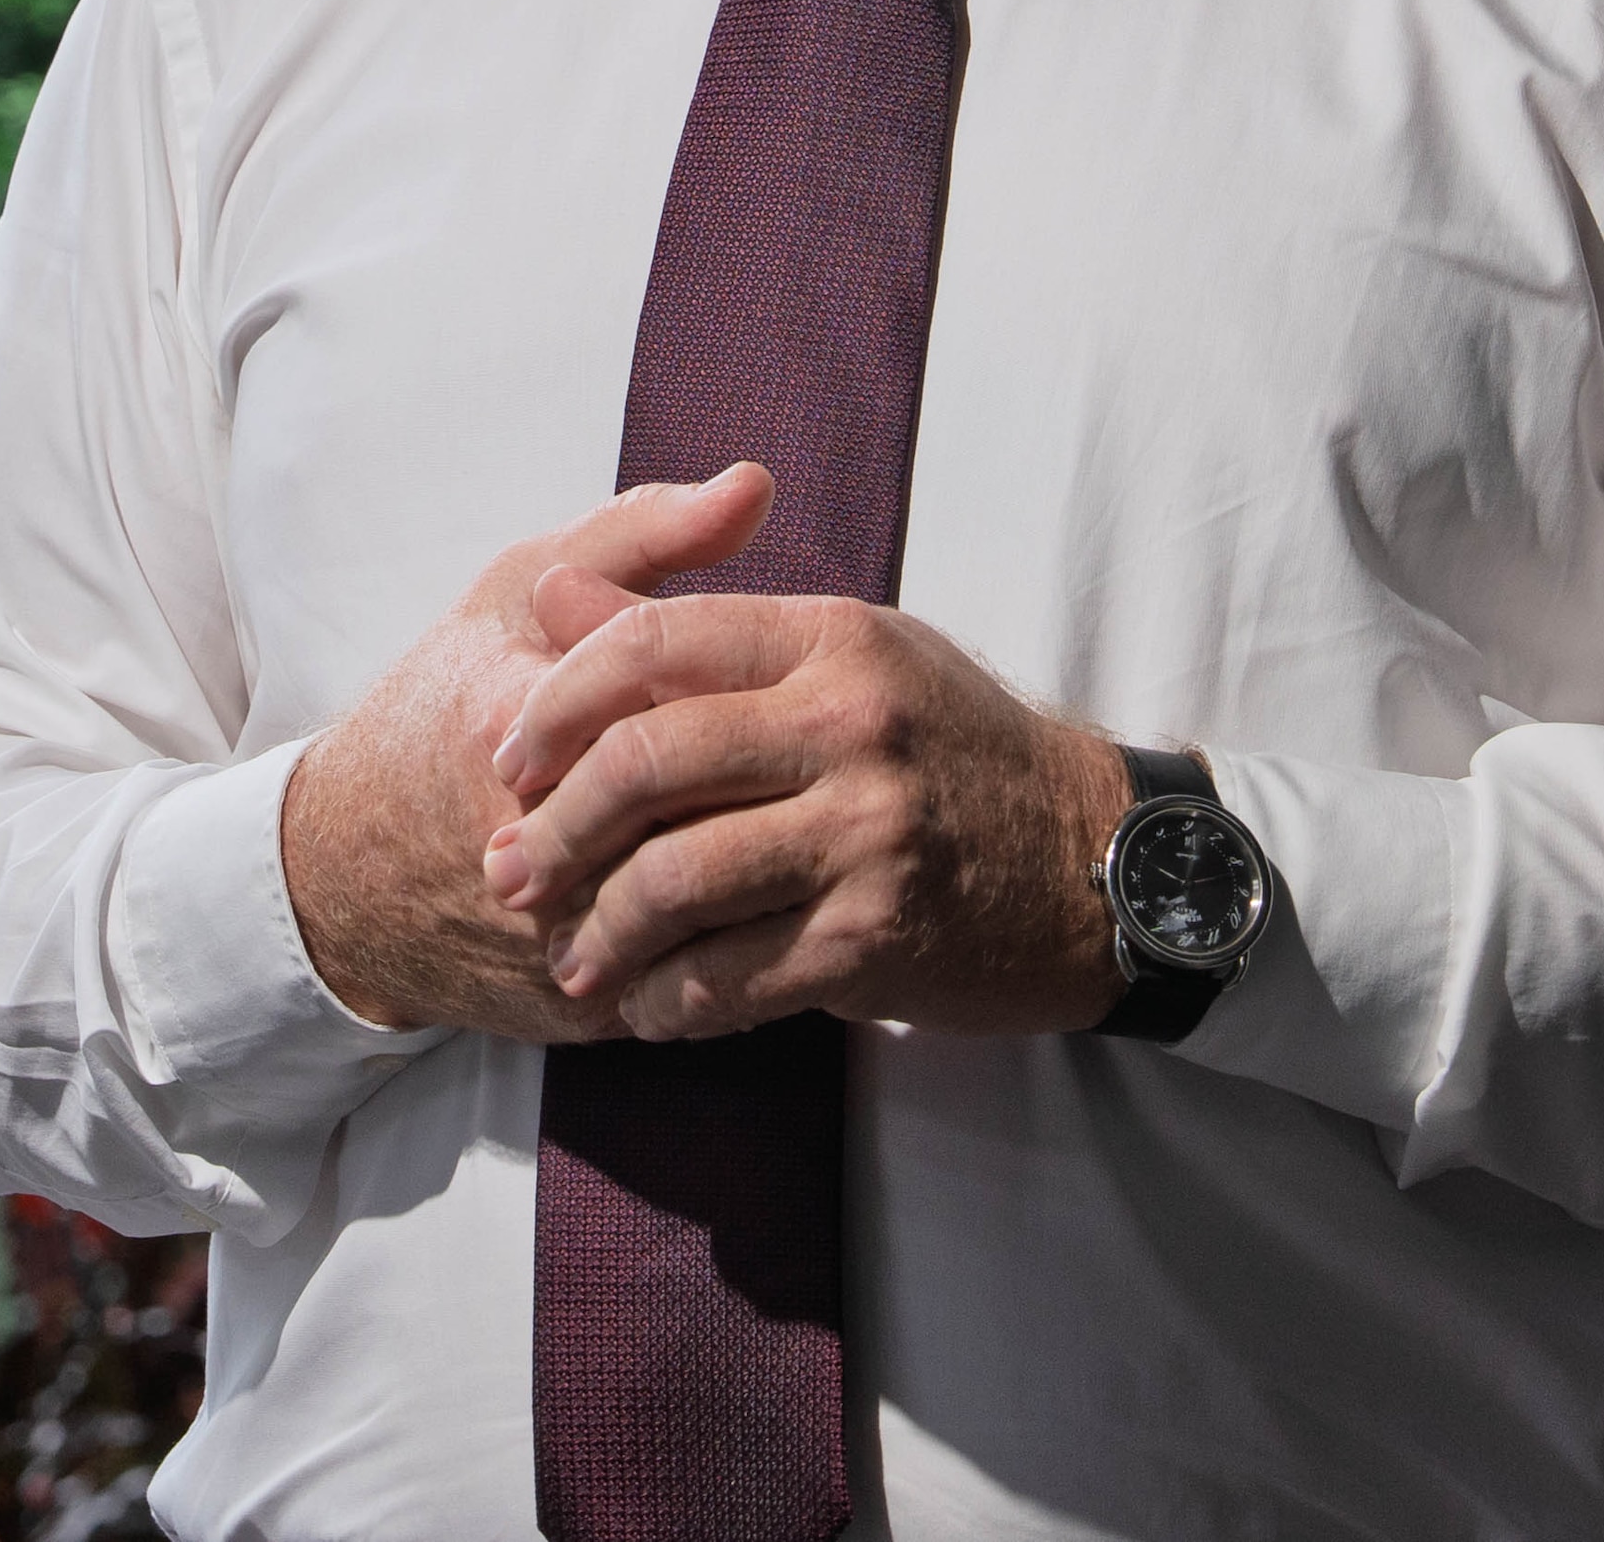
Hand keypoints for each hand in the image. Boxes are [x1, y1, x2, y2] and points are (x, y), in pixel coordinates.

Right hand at [280, 466, 774, 1041]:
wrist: (345, 868)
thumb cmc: (444, 705)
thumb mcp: (514, 592)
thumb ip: (639, 534)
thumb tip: (754, 485)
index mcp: (517, 718)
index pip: (679, 704)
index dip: (740, 692)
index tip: (769, 679)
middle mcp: (532, 835)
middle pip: (702, 807)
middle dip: (763, 785)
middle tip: (804, 759)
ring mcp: (555, 929)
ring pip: (704, 900)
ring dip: (763, 866)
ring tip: (794, 823)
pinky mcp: (575, 1000)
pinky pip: (688, 973)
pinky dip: (737, 937)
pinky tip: (767, 892)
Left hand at [477, 572, 1131, 1042]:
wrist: (1094, 862)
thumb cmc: (950, 751)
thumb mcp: (844, 657)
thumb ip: (696, 631)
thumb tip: (549, 596)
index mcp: (835, 639)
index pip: (654, 644)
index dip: (556, 702)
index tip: (509, 759)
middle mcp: (851, 725)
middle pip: (645, 764)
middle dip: (552, 830)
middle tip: (509, 874)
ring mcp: (868, 834)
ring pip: (673, 882)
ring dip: (598, 934)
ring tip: (574, 960)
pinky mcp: (876, 938)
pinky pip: (727, 978)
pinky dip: (665, 1003)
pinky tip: (647, 1007)